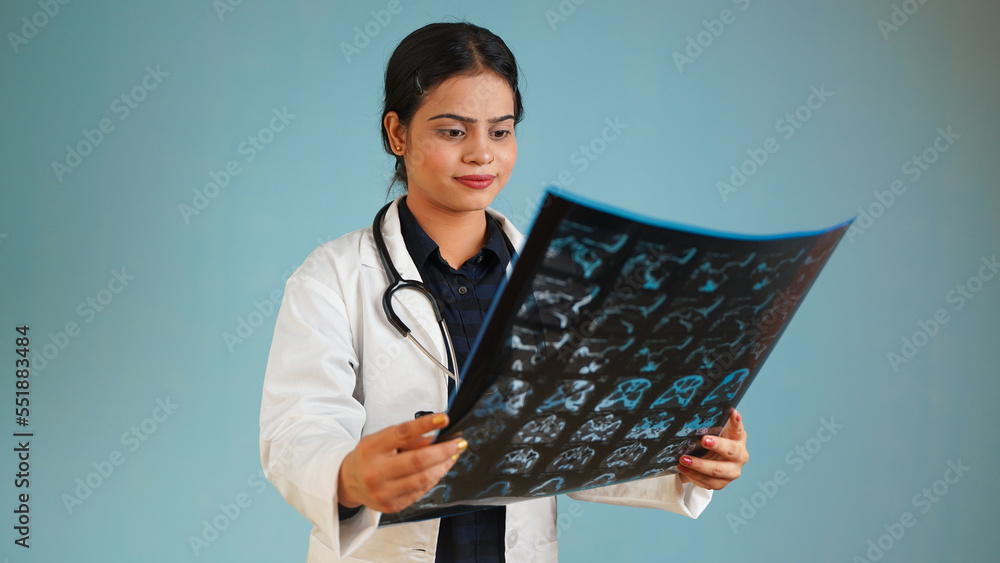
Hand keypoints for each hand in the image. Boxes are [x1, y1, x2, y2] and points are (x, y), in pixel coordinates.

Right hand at [337, 413, 467, 512]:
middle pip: (418, 460)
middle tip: (459, 442)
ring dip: (443, 465)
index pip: (402, 433)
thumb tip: (435, 436)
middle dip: (444, 450)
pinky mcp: (392, 506)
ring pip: (423, 478)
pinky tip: (441, 468)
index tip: (444, 419)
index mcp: (371, 449)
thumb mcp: (380, 439)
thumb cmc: (368, 456)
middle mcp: (376, 472)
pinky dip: (434, 477)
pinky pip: (421, 491)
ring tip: (453, 454)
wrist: (349, 482)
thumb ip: (406, 438)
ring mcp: (384, 492)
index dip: (425, 425)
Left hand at [676, 409, 748, 489]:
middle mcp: (739, 456)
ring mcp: (732, 472)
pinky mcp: (722, 483)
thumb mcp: (719, 429)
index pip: (738, 429)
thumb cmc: (718, 440)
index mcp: (739, 439)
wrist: (716, 460)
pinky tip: (684, 470)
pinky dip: (694, 476)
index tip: (733, 413)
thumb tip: (724, 408)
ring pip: (717, 471)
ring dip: (699, 466)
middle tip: (703, 440)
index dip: (735, 422)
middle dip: (716, 446)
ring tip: (683, 460)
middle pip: (730, 452)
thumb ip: (722, 421)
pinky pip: (708, 483)